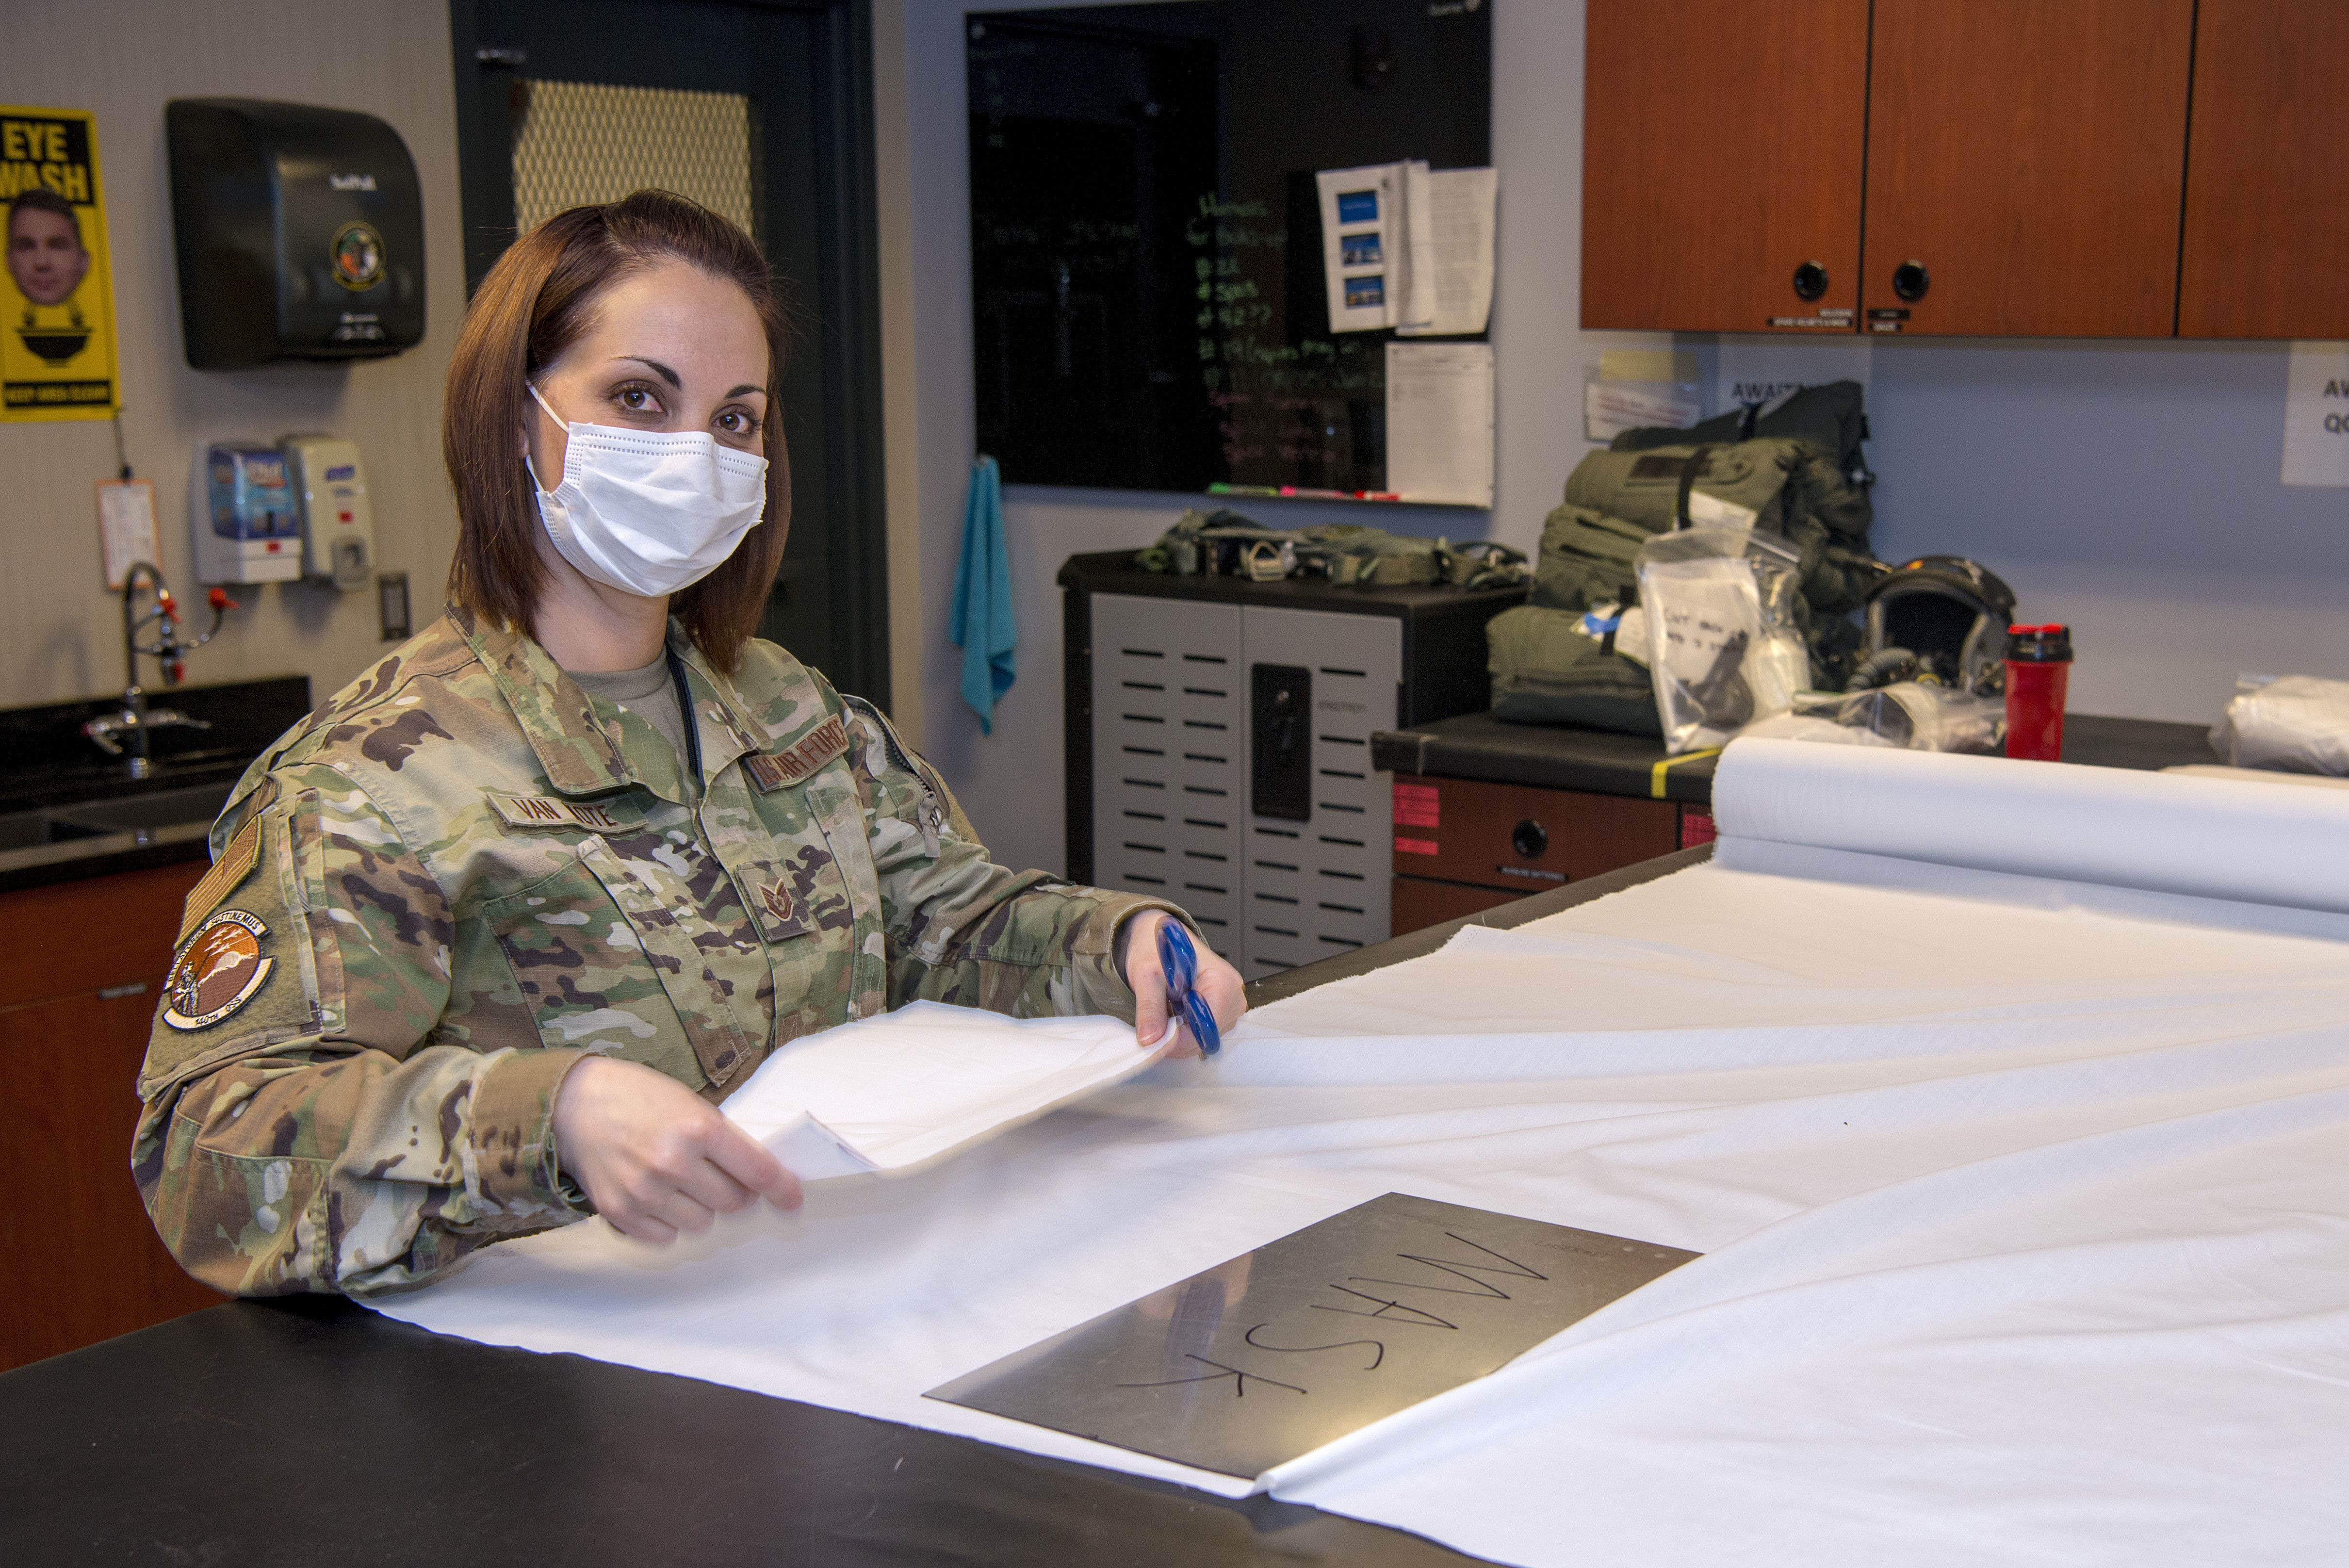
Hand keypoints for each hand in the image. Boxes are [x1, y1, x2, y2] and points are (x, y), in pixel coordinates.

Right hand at [550, 1057, 802, 1242]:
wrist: (574, 1104)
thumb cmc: (638, 1097)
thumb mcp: (689, 1103)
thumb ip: (722, 1140)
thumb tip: (759, 1178)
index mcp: (698, 1127)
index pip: (757, 1171)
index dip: (782, 1188)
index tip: (792, 1199)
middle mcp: (673, 1162)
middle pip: (734, 1204)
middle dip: (736, 1194)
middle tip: (721, 1177)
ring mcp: (645, 1191)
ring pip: (702, 1224)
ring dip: (702, 1208)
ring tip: (682, 1182)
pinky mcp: (620, 1211)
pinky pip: (666, 1236)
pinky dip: (669, 1222)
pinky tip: (658, 1196)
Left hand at [1116, 910, 1245, 1057]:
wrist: (1164, 938)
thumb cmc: (1161, 948)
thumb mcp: (1147, 973)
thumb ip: (1149, 1007)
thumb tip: (1151, 1039)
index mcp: (1222, 981)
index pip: (1208, 1027)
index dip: (1180, 1039)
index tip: (1156, 1040)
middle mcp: (1233, 995)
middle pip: (1208, 1037)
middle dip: (1178, 1037)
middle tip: (1155, 1021)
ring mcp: (1230, 1005)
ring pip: (1205, 1039)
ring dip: (1181, 1034)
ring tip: (1167, 1010)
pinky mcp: (1223, 1011)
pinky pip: (1204, 1034)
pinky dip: (1185, 1030)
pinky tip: (1175, 1014)